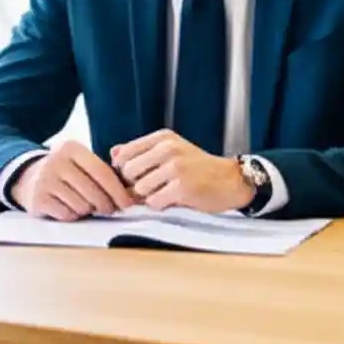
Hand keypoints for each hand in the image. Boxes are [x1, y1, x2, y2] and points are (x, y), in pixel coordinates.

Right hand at [10, 141, 135, 221]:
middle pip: (93, 192)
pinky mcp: (38, 199)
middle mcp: (57, 161)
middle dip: (105, 205)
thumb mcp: (81, 162)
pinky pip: (67, 215)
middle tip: (107, 209)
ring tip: (82, 203)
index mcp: (72, 149)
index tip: (127, 203)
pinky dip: (72, 216)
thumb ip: (104, 172)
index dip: (118, 191)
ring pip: (82, 206)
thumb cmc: (65, 172)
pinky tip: (68, 207)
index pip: (102, 172)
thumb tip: (131, 193)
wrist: (27, 176)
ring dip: (87, 210)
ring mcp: (45, 180)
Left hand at [110, 130, 254, 212]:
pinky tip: (174, 200)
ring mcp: (176, 167)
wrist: (231, 180)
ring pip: (140, 189)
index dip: (124, 171)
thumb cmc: (198, 168)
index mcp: (162, 138)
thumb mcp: (170, 150)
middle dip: (135, 185)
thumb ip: (141, 151)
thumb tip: (113, 154)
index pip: (124, 153)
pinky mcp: (182, 187)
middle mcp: (168, 148)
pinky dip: (161, 205)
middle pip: (128, 172)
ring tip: (166, 193)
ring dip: (149, 196)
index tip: (136, 178)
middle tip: (152, 188)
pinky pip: (154, 202)